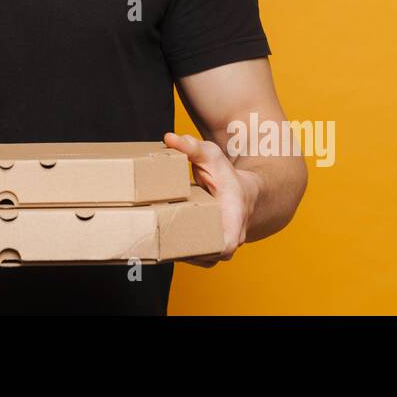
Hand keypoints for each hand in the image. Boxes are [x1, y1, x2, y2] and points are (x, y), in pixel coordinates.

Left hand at [163, 131, 261, 267]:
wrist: (245, 194)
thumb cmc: (228, 175)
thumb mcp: (212, 156)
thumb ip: (191, 147)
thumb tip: (169, 138)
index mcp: (234, 218)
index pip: (226, 245)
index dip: (207, 248)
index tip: (183, 239)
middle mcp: (230, 238)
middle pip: (204, 255)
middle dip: (179, 248)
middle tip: (152, 236)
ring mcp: (219, 248)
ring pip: (195, 258)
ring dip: (175, 251)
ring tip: (150, 240)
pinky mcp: (209, 251)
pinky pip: (192, 256)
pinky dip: (176, 251)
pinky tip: (157, 241)